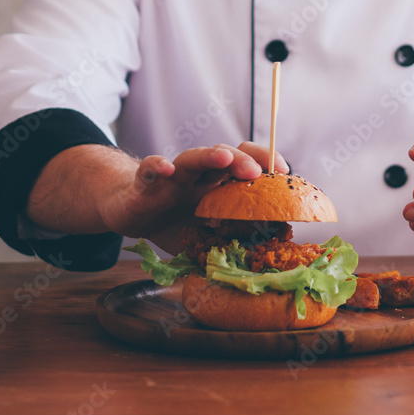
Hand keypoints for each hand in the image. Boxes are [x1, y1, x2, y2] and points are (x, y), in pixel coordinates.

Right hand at [26, 142, 287, 253]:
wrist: (129, 212)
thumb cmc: (173, 222)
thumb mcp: (206, 236)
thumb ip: (232, 241)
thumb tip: (268, 258)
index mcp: (217, 185)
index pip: (244, 167)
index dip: (264, 165)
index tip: (284, 172)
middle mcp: (198, 176)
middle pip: (223, 158)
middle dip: (243, 161)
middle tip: (259, 172)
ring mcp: (172, 177)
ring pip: (191, 158)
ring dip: (209, 156)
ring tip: (224, 157)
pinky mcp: (144, 184)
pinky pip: (149, 171)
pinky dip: (156, 167)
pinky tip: (165, 168)